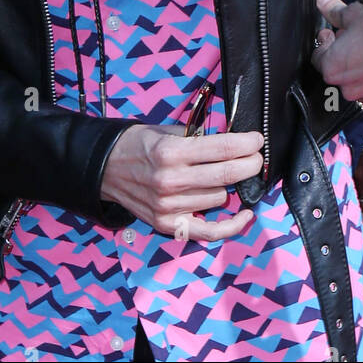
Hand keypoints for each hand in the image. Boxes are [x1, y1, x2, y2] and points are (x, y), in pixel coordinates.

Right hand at [100, 124, 263, 239]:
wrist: (105, 168)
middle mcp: (171, 180)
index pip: (222, 148)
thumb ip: (198, 138)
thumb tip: (234, 141)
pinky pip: (208, 231)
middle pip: (227, 175)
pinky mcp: (167, 225)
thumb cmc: (139, 145)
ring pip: (220, 198)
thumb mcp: (166, 131)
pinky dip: (231, 225)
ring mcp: (169, 206)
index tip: (258, 140)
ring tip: (218, 175)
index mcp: (171, 152)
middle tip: (257, 157)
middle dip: (250, 164)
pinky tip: (245, 214)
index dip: (247, 144)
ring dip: (226, 186)